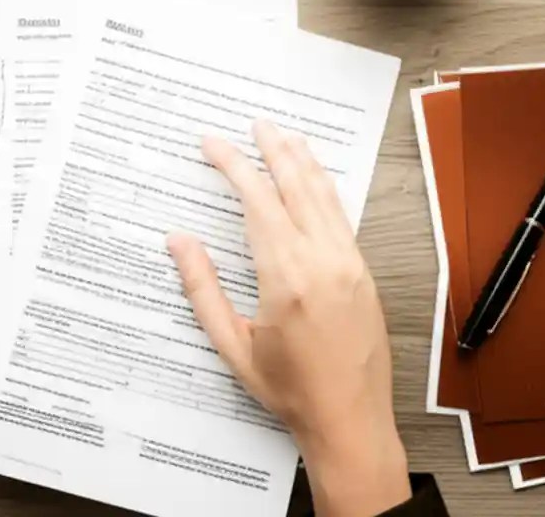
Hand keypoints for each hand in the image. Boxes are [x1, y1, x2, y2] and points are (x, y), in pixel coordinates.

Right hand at [167, 121, 409, 516]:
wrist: (350, 421)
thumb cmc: (290, 391)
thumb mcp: (233, 346)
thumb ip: (203, 289)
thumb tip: (179, 242)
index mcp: (287, 278)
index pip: (257, 201)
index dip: (233, 166)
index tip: (213, 144)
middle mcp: (324, 262)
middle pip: (296, 186)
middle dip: (273, 149)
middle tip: (255, 124)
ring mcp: (350, 265)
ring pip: (325, 196)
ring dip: (304, 161)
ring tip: (286, 137)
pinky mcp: (365, 274)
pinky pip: (342, 218)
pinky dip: (325, 190)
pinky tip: (315, 181)